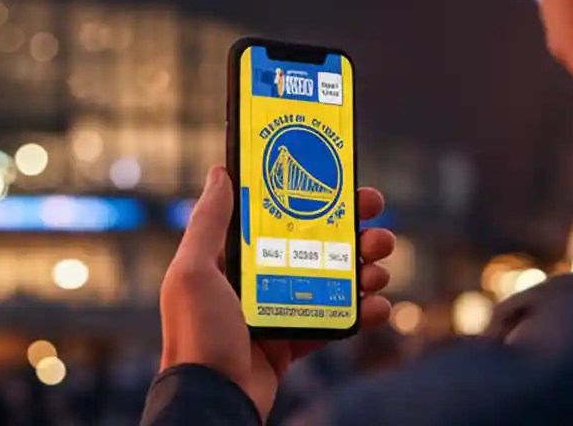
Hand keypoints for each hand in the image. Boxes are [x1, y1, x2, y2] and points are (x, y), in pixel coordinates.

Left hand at [159, 166, 395, 419]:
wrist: (211, 400)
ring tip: (379, 271)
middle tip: (377, 228)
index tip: (343, 185)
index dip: (311, 199)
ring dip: (362, 272)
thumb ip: (208, 222)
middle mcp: (254, 279)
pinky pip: (333, 322)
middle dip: (351, 234)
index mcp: (230, 257)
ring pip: (330, 281)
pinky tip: (379, 307)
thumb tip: (221, 172)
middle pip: (313, 245)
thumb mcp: (193, 271)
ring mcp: (275, 310)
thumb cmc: (196, 334)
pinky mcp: (291, 342)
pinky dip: (360, 314)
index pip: (276, 216)